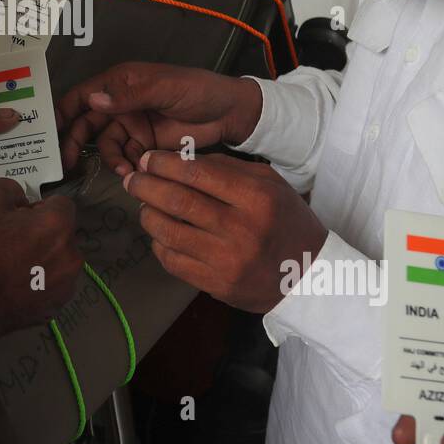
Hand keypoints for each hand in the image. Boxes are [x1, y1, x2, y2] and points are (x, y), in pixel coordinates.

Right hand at [0, 178, 82, 338]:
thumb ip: (10, 189)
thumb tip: (22, 198)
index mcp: (58, 225)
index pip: (61, 203)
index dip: (38, 206)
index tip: (16, 218)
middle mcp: (71, 255)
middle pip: (61, 233)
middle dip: (42, 232)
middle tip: (10, 242)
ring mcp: (66, 285)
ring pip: (58, 259)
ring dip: (43, 257)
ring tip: (11, 267)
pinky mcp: (56, 307)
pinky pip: (51, 283)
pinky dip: (39, 281)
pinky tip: (14, 286)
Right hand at [57, 62, 262, 174]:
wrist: (230, 113)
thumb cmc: (198, 90)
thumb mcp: (164, 87)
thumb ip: (129, 95)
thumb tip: (93, 100)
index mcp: (120, 83)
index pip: (81, 95)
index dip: (62, 110)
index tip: (47, 130)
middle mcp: (120, 103)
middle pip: (86, 124)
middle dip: (74, 142)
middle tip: (66, 163)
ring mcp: (132, 125)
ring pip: (105, 145)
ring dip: (107, 158)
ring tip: (121, 170)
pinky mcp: (145, 145)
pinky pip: (125, 157)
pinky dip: (125, 166)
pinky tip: (133, 173)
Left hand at [124, 150, 325, 312]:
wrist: (310, 277)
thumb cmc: (287, 222)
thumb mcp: (269, 184)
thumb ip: (227, 168)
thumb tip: (179, 160)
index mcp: (256, 198)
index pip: (197, 174)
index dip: (164, 164)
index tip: (148, 159)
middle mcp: (241, 229)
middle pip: (177, 202)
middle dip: (146, 186)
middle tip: (132, 179)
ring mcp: (227, 260)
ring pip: (169, 233)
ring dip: (148, 215)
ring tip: (144, 205)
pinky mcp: (217, 285)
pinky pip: (173, 262)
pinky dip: (159, 244)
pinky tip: (160, 233)